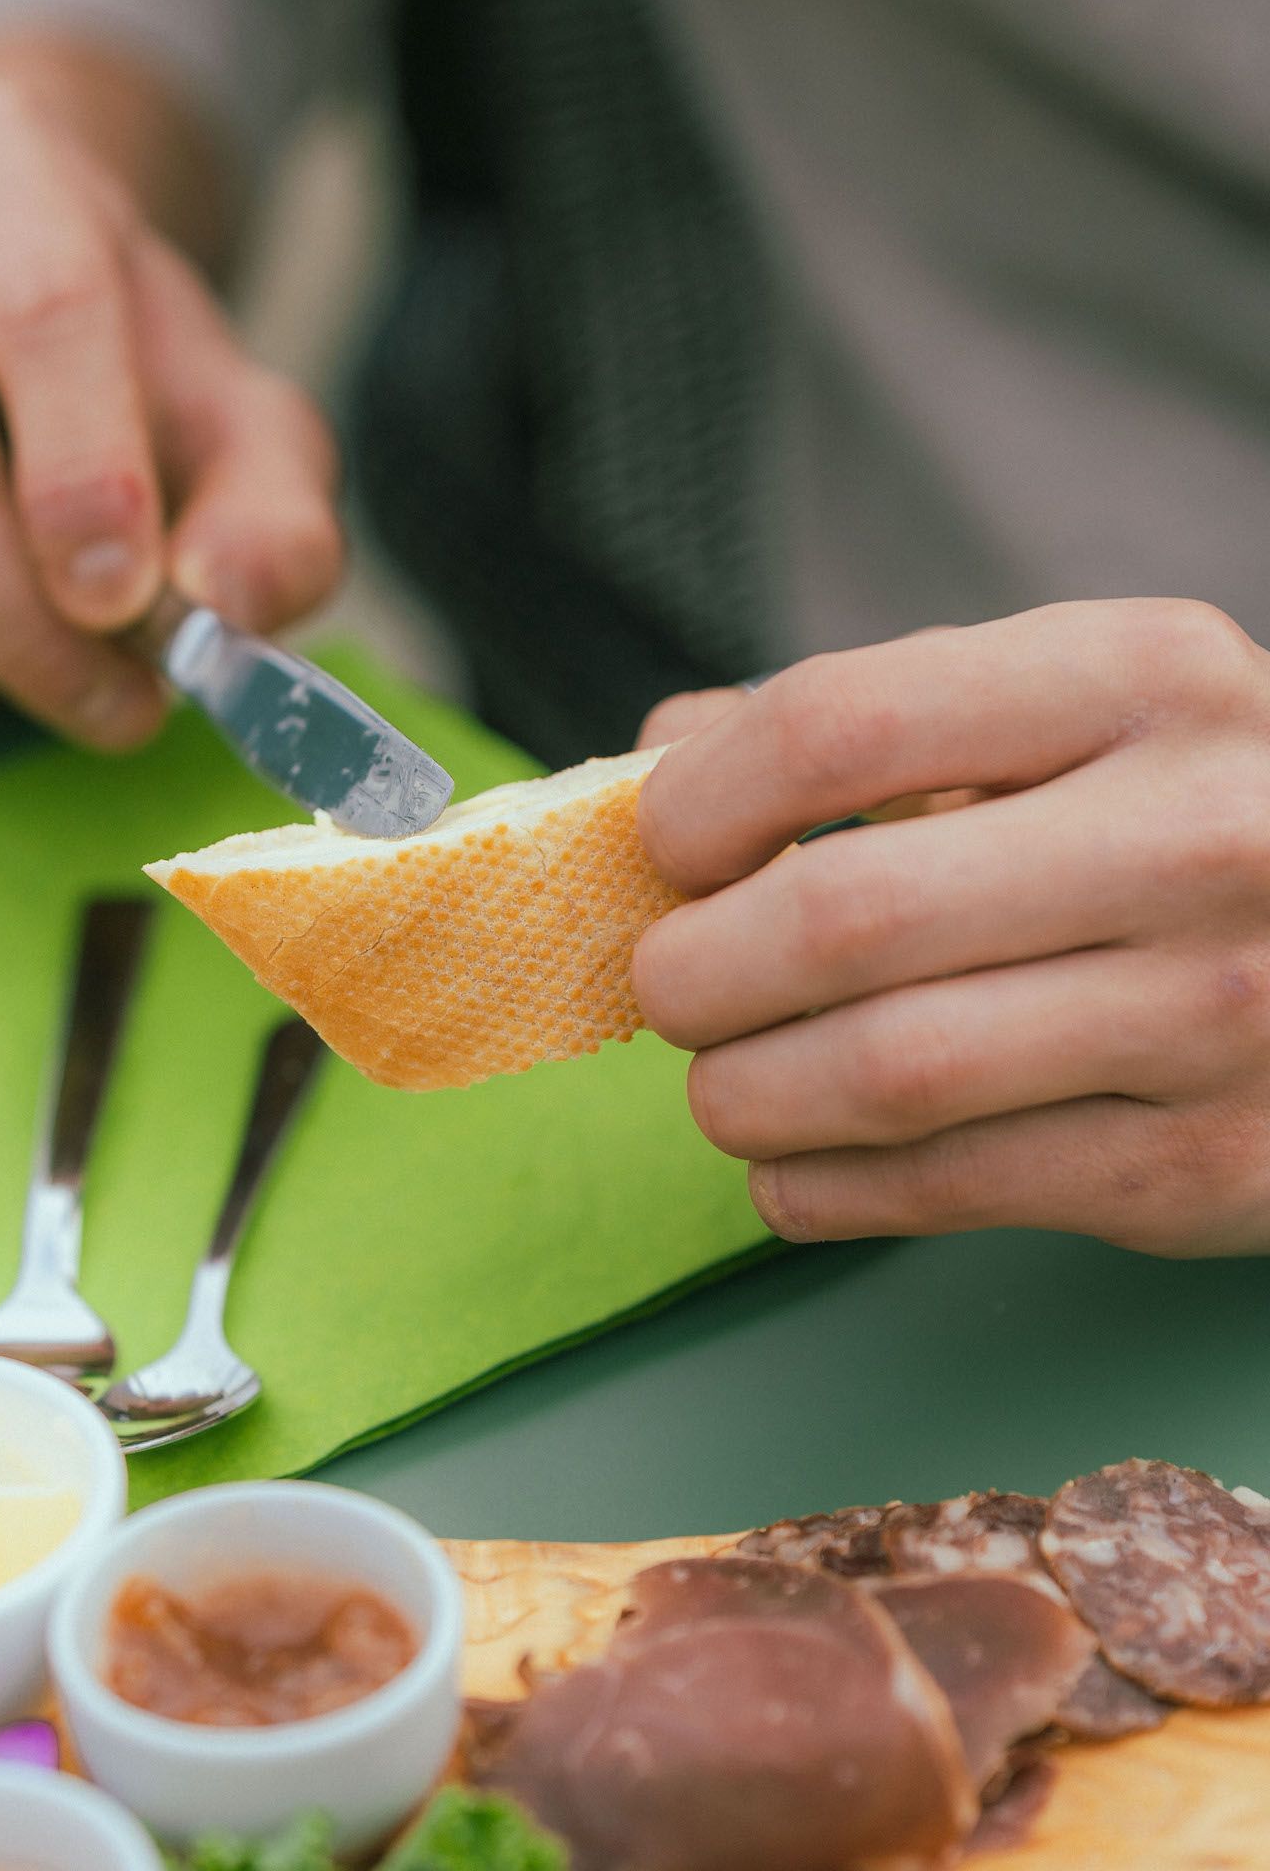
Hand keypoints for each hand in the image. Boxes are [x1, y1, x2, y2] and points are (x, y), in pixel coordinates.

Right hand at [0, 72, 341, 743]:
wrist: (14, 343)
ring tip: (51, 652)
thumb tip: (223, 605)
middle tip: (116, 701)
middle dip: (18, 613)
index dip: (84, 470)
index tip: (127, 602)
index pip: (40, 305)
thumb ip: (277, 525)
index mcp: (5, 164)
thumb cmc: (138, 391)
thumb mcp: (253, 439)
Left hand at [632, 602, 1269, 1255]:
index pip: (845, 725)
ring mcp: (1216, 1011)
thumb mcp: (1081, 716)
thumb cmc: (1198, 824)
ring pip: (881, 1073)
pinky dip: (819, 1187)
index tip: (668, 846)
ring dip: (742, 1093)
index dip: (704, 802)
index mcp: (1146, 681)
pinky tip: (797, 1164)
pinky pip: (945, 1190)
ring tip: (726, 1081)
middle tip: (673, 987)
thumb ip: (875, 726)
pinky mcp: (1205, 1167)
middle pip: (845, 915)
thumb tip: (657, 765)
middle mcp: (1197, 836)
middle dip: (698, 970)